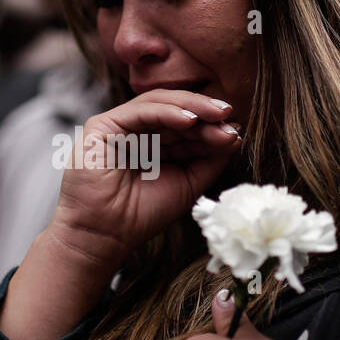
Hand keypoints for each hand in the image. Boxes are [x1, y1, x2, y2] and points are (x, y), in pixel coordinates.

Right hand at [51, 89, 240, 269]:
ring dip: (191, 107)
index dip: (212, 127)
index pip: (187, 125)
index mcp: (155, 144)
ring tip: (217, 115)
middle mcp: (137, 131)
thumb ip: (210, 160)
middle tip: (230, 119)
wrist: (105, 235)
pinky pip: (140, 111)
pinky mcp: (102, 126)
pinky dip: (167, 112)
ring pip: (159, 104)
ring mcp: (119, 126)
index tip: (237, 132)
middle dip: (206, 115)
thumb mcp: (188, 184)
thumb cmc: (142, 215)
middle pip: (176, 111)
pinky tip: (190, 120)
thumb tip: (236, 135)